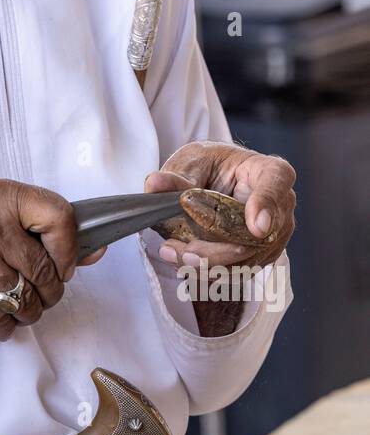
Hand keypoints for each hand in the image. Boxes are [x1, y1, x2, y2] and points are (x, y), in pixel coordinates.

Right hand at [0, 179, 105, 341]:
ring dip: (29, 311)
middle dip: (50, 291)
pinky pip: (0, 319)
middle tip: (43, 292)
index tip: (63, 264)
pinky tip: (2, 318)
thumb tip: (95, 252)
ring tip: (21, 305)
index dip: (69, 249)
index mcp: (2, 197)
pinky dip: (6, 325)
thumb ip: (43, 225)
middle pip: (45, 271)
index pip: (60, 218)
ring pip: (25, 300)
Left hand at [144, 140, 295, 271]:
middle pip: (259, 236)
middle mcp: (280, 205)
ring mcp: (273, 235)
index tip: (256, 226)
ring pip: (246, 260)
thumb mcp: (191, 163)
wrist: (213, 181)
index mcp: (267, 171)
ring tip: (172, 254)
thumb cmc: (210, 165)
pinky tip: (182, 260)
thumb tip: (155, 183)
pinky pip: (237, 271)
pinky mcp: (259, 256)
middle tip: (183, 251)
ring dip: (207, 264)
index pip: (276, 183)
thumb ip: (176, 177)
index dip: (267, 205)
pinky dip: (208, 270)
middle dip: (218, 250)